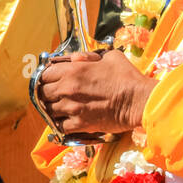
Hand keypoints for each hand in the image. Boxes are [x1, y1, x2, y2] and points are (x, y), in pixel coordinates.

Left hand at [37, 50, 154, 135]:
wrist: (139, 100)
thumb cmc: (127, 77)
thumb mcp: (110, 56)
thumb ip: (89, 56)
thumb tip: (77, 58)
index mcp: (74, 70)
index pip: (45, 73)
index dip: (46, 76)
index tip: (50, 79)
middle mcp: (68, 89)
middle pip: (42, 93)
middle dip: (46, 92)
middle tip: (53, 94)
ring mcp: (72, 108)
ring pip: (48, 110)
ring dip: (52, 108)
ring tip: (59, 107)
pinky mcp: (79, 124)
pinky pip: (59, 126)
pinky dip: (60, 123)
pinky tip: (66, 120)